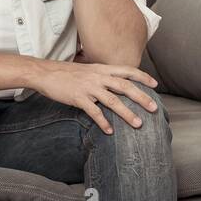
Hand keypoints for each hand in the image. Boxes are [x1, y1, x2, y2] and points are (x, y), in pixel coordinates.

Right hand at [30, 59, 158, 134]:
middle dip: (142, 97)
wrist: (45, 73)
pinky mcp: (78, 98)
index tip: (155, 85)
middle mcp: (98, 77)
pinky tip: (109, 131)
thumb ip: (102, 75)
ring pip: (113, 101)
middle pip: (125, 86)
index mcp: (102, 69)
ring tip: (138, 124)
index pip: (127, 70)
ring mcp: (88, 87)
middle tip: (154, 108)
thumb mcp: (88, 69)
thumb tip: (115, 83)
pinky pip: (93, 112)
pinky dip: (102, 122)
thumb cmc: (66, 73)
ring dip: (127, 113)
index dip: (143, 77)